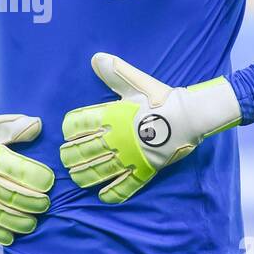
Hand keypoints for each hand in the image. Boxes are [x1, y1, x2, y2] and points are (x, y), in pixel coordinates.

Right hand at [0, 99, 55, 244]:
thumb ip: (18, 127)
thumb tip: (39, 125)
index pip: (11, 166)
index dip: (31, 175)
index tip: (49, 181)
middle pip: (4, 191)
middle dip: (27, 200)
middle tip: (46, 204)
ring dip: (14, 219)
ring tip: (33, 223)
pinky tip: (11, 238)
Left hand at [60, 53, 240, 203]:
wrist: (189, 115)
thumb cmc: (161, 98)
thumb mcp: (136, 82)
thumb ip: (115, 73)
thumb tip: (96, 58)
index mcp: (111, 117)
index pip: (79, 124)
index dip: (70, 129)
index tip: (67, 133)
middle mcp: (115, 139)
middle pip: (83, 151)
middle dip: (70, 155)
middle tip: (65, 157)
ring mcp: (129, 157)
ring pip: (98, 171)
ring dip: (83, 175)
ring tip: (76, 177)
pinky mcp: (143, 171)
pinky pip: (125, 187)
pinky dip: (112, 193)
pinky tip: (102, 196)